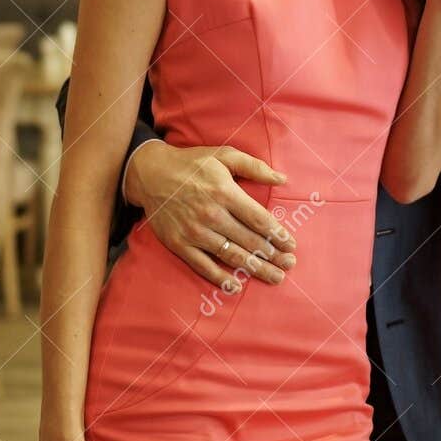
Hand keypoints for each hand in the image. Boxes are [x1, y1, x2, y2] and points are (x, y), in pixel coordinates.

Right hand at [125, 141, 296, 289]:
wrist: (150, 174)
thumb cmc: (191, 164)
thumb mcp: (223, 155)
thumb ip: (253, 166)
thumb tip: (282, 179)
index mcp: (224, 192)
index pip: (258, 219)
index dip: (277, 234)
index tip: (291, 244)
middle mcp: (211, 214)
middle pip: (249, 241)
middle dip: (273, 255)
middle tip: (289, 264)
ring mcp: (194, 232)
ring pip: (231, 255)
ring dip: (256, 269)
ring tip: (275, 277)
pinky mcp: (179, 244)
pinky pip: (203, 266)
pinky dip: (220, 278)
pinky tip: (236, 286)